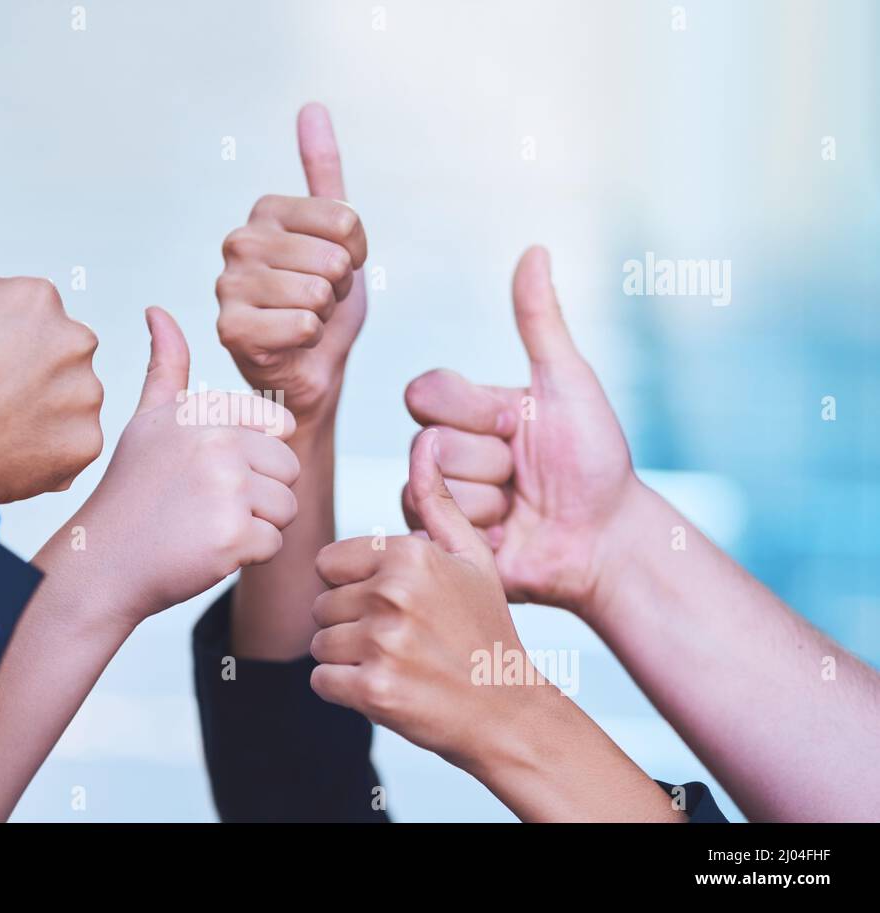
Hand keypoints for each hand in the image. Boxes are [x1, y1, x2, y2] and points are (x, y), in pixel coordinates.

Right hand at [0, 149, 103, 502]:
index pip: (22, 315)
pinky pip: (70, 441)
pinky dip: (45, 448)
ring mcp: (84, 396)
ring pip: (63, 397)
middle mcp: (75, 341)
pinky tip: (8, 449)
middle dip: (19, 371)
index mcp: (38, 298)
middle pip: (50, 353)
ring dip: (36, 409)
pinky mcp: (86, 445)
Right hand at [64, 307, 300, 622]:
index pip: (279, 427)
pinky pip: (275, 544)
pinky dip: (247, 556)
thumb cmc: (132, 495)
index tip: (210, 472)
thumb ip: (166, 366)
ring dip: (256, 526)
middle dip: (259, 495)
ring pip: (286, 507)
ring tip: (205, 526)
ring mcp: (226, 489)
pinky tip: (205, 550)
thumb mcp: (147, 422)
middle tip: (205, 506)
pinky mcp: (234, 535)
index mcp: (203, 411)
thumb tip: (158, 310)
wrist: (103, 565)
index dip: (253, 457)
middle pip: (288, 468)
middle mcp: (215, 442)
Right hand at [215, 103, 367, 422]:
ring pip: (318, 291)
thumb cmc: (322, 305)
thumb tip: (312, 107)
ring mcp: (228, 285)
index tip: (335, 271)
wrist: (309, 370)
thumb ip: (324, 174)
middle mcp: (239, 242)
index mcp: (265, 213)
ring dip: (324, 314)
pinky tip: (290, 343)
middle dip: (339, 288)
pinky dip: (309, 340)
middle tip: (318, 302)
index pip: (345, 220)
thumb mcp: (336, 236)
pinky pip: (303, 324)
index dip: (355, 254)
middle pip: (332, 257)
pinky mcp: (229, 328)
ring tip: (304, 320)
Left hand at [311, 429, 533, 769]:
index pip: (328, 564)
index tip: (394, 605)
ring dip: (347, 658)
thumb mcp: (472, 557)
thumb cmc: (486, 630)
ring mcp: (383, 642)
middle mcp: (393, 592)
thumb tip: (424, 441)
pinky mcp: (373, 688)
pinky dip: (344, 690)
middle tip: (401, 640)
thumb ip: (437, 502)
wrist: (508, 711)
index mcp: (410, 554)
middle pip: (321, 604)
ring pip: (320, 643)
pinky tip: (387, 688)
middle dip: (350, 624)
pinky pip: (321, 680)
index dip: (354, 586)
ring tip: (398, 663)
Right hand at [402, 246, 638, 615]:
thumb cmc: (595, 460)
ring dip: (490, 503)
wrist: (606, 537)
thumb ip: (539, 320)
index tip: (517, 424)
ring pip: (431, 489)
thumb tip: (535, 249)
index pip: (426, 393)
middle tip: (525, 476)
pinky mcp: (438, 541)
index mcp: (465, 409)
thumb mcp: (568, 384)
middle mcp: (442, 451)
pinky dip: (479, 533)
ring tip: (518, 509)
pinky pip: (432, 528)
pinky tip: (504, 537)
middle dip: (491, 463)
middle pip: (430, 445)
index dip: (476, 412)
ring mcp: (437, 497)